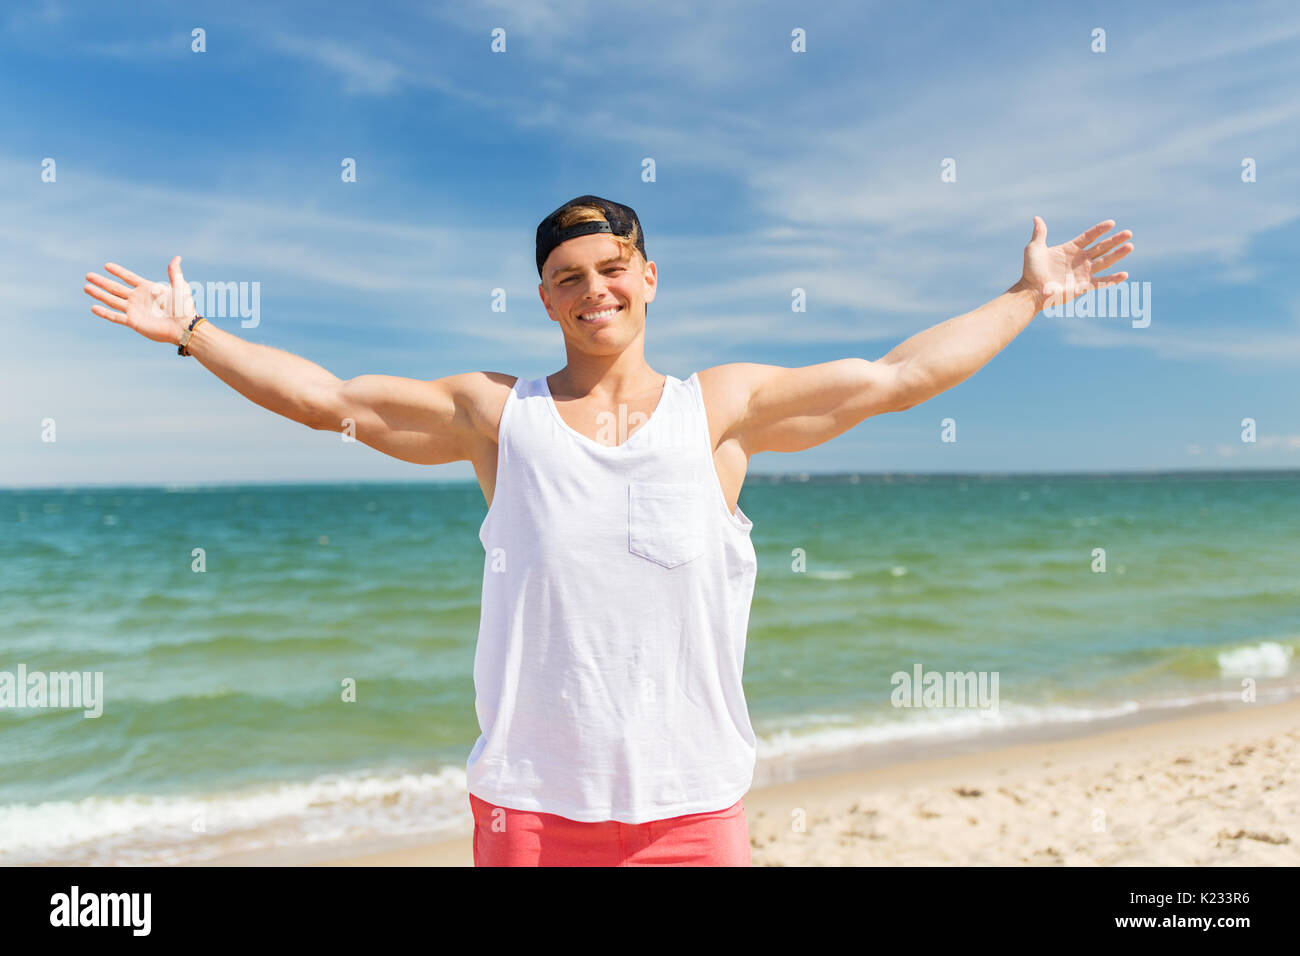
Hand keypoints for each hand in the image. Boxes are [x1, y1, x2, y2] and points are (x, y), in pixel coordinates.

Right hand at [84, 256, 197, 344]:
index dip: (118, 272)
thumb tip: (177, 257)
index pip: (128, 278)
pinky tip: (93, 307)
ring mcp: (134, 310)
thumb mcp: (179, 286)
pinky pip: (115, 317)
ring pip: (112, 300)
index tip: (106, 265)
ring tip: (86, 287)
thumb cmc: (184, 307)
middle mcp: (138, 299)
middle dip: (101, 282)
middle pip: (115, 288)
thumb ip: (174, 272)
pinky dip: (104, 313)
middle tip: (88, 275)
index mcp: (147, 289)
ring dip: (99, 294)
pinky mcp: (134, 322)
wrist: (184, 326)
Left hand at [1017, 217, 1132, 311]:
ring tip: (1130, 246)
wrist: (1031, 290)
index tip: (1111, 223)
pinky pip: (1101, 282)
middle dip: (1115, 240)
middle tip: (1129, 233)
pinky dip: (1113, 279)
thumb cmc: (1031, 270)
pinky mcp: (1084, 286)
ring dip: (1118, 255)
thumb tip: (1037, 218)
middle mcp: (1080, 260)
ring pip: (1105, 262)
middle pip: (1102, 247)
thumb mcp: (1034, 249)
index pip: (1089, 236)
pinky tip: (1124, 274)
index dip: (1100, 230)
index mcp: (1070, 249)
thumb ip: (1040, 234)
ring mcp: (1083, 273)